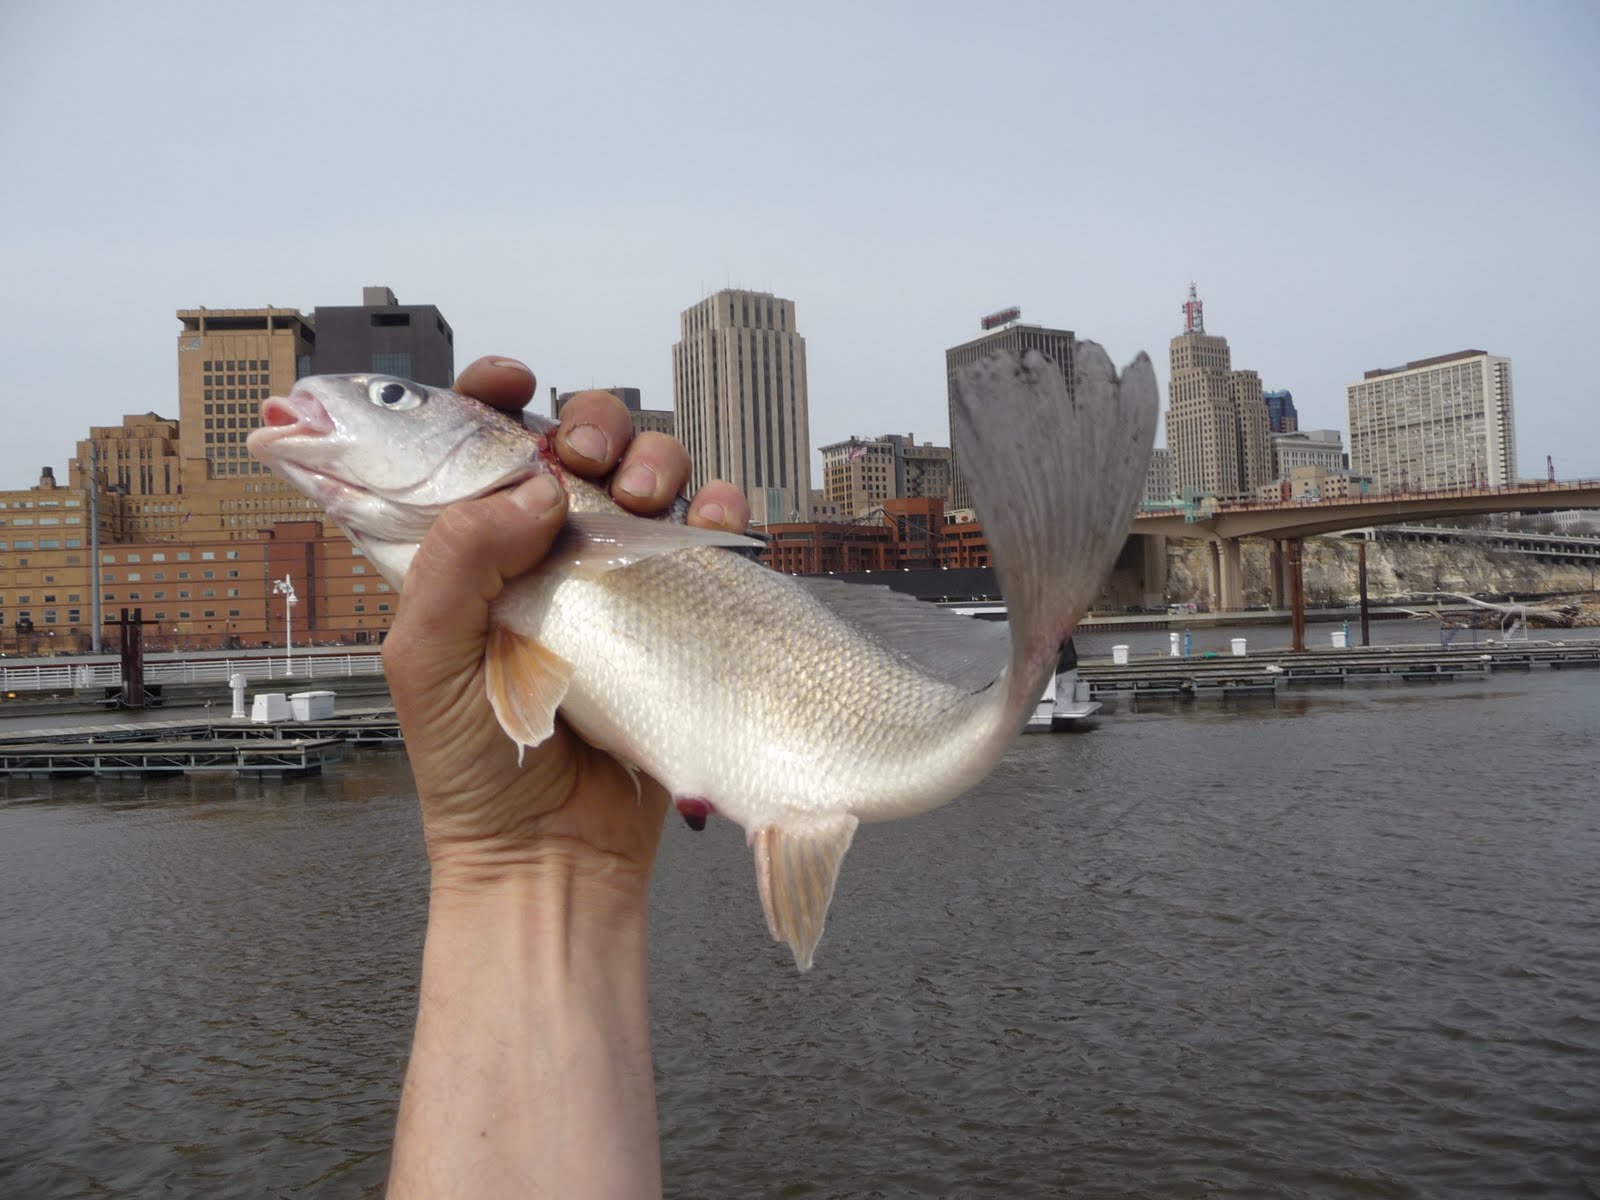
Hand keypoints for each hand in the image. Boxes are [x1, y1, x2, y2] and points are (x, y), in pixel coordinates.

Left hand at [381, 356, 749, 900]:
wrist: (553, 859)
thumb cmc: (473, 768)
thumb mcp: (428, 661)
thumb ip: (459, 563)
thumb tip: (538, 489)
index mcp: (469, 554)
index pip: (478, 447)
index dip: (490, 398)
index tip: (511, 382)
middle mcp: (543, 556)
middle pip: (578, 447)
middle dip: (592, 426)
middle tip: (590, 461)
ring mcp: (613, 585)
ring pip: (649, 479)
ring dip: (656, 461)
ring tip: (647, 501)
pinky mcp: (674, 617)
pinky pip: (706, 542)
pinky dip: (719, 512)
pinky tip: (710, 521)